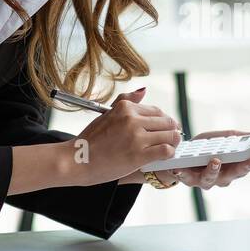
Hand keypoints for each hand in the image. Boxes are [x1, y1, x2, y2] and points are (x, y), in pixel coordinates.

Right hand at [66, 87, 181, 185]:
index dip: (164, 121)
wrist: (76, 160)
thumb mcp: (106, 113)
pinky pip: (166, 150)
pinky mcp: (139, 155)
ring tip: (170, 147)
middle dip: (172, 131)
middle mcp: (131, 119)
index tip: (165, 128)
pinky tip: (165, 156)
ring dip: (173, 142)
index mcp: (125, 107)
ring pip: (169, 136)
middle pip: (166, 122)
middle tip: (172, 138)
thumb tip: (143, 90)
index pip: (157, 111)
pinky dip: (169, 153)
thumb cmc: (89, 140)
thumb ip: (126, 101)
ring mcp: (136, 137)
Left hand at [154, 129, 249, 190]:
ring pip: (213, 179)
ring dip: (214, 170)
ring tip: (216, 161)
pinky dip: (183, 174)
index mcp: (236, 166)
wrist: (182, 154)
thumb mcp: (224, 137)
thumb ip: (240, 137)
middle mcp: (224, 176)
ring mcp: (207, 180)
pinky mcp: (189, 180)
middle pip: (237, 173)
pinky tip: (179, 169)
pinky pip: (187, 179)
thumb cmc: (206, 147)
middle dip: (245, 167)